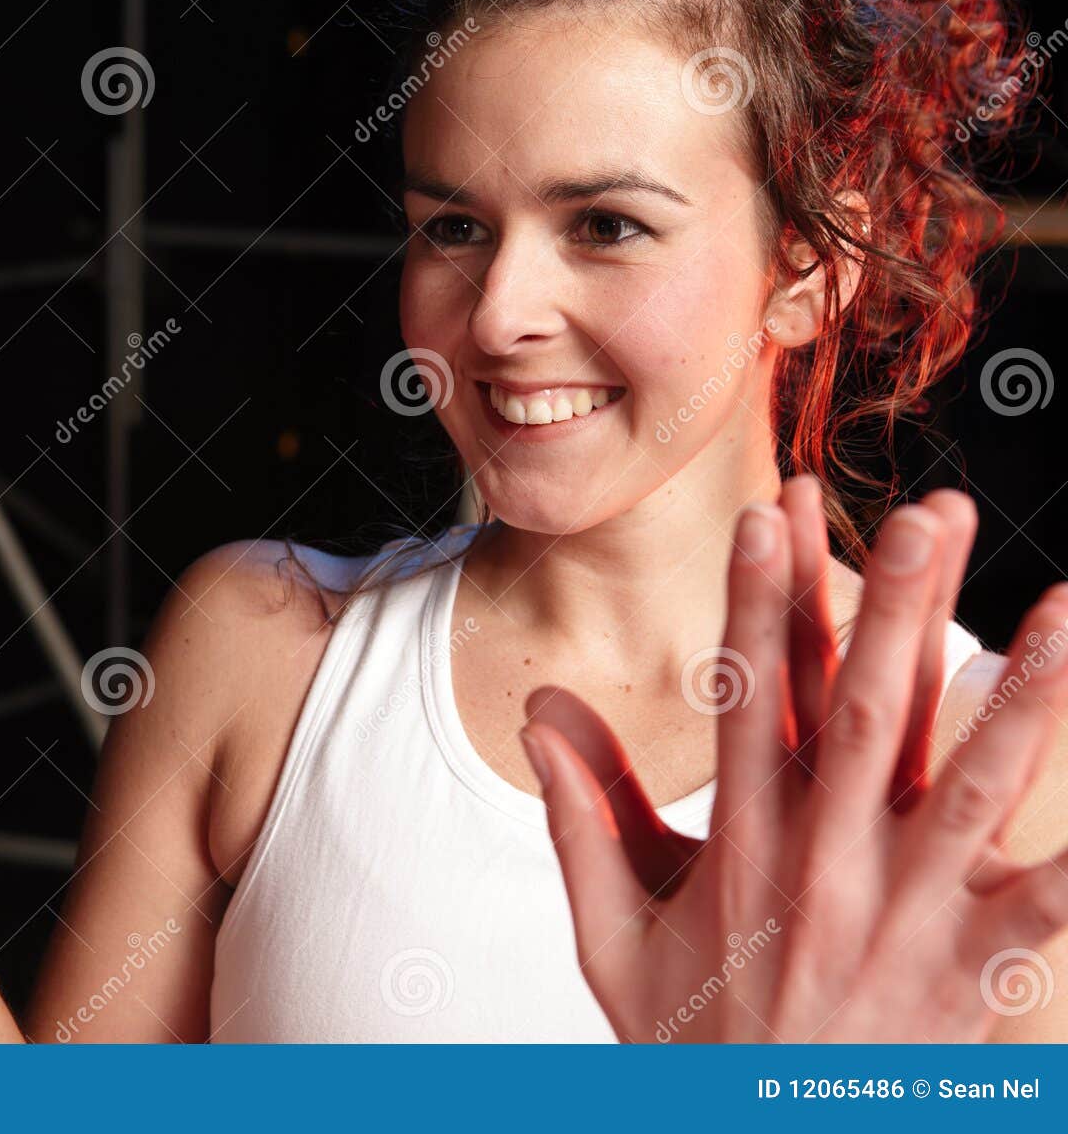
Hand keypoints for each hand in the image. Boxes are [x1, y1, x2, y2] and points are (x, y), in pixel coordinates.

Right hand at [522, 477, 1067, 1041]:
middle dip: (895, 607)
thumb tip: (540, 712)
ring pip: (969, 785)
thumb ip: (581, 813)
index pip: (747, 697)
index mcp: (739, 843)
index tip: (768, 515)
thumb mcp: (612, 930)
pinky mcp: (973, 972)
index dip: (759, 602)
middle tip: (929, 517)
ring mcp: (902, 917)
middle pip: (862, 714)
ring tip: (1064, 608)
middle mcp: (822, 863)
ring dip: (1020, 694)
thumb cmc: (690, 1040)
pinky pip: (1049, 908)